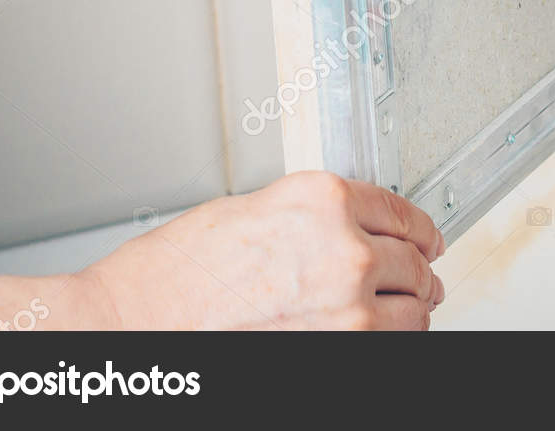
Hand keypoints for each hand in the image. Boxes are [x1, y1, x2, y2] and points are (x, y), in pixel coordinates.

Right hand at [80, 172, 447, 329]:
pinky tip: (380, 336)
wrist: (128, 329)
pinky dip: (390, 341)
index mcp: (323, 201)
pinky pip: (389, 347)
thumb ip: (309, 217)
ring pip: (412, 311)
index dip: (419, 226)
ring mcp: (347, 310)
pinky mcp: (341, 354)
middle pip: (414, 260)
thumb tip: (344, 228)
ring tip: (408, 309)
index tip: (426, 236)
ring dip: (412, 309)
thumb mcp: (249, 212)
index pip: (400, 210)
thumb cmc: (169, 278)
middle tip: (425, 275)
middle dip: (420, 269)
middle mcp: (344, 250)